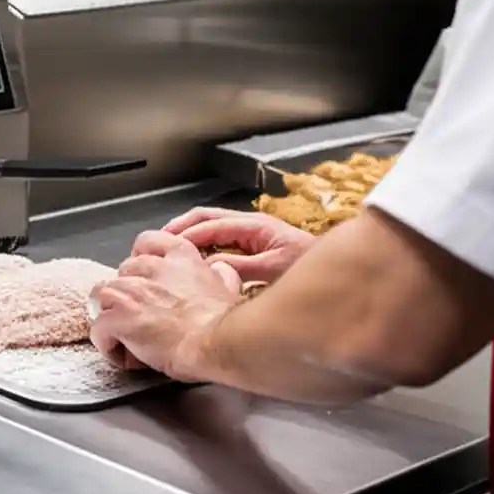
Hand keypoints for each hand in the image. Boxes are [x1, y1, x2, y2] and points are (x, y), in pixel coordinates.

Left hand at [91, 231, 239, 380]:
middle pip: (121, 272)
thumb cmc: (225, 321)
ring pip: (101, 295)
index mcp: (180, 257)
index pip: (147, 241)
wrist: (216, 343)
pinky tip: (122, 354)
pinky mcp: (119, 318)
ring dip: (109, 313)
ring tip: (124, 334)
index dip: (139, 258)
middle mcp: (152, 268)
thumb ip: (221, 274)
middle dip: (126, 292)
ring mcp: (132, 292)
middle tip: (139, 315)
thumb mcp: (229, 287)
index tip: (144, 277)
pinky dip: (106, 341)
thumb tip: (220, 269)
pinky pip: (98, 327)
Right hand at [161, 207, 315, 282]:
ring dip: (189, 234)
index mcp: (254, 226)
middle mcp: (251, 225)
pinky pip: (222, 239)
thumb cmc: (306, 271)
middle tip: (157, 242)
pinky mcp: (256, 245)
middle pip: (207, 217)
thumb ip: (236, 266)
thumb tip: (205, 264)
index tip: (164, 244)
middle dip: (180, 227)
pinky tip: (193, 259)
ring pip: (212, 226)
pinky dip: (203, 244)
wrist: (336, 275)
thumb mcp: (269, 271)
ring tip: (168, 248)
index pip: (210, 223)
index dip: (185, 233)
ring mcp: (253, 233)